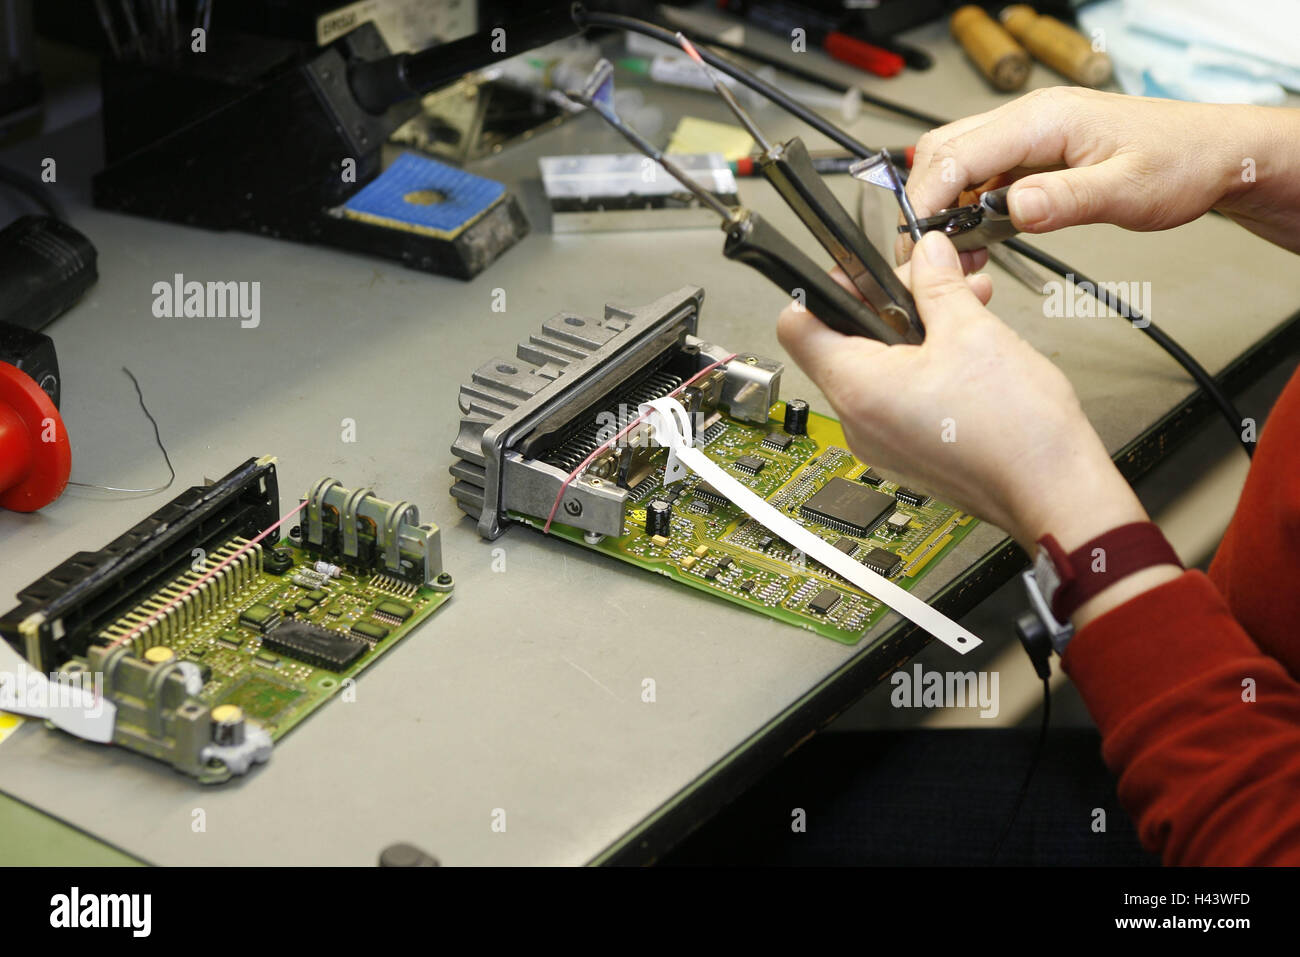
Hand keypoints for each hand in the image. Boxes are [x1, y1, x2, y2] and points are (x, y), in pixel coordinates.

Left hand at [779, 231, 1147, 555]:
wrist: (1052, 492)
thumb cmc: (1015, 430)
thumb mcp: (972, 331)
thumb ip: (938, 284)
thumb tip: (926, 255)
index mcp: (857, 388)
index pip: (796, 326)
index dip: (824, 289)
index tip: (858, 274)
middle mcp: (857, 423)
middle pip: (841, 345)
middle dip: (886, 306)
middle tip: (928, 287)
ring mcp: (880, 443)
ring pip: (875, 371)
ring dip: (912, 335)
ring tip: (961, 315)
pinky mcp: (906, 454)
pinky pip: (896, 400)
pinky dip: (922, 369)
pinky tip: (964, 353)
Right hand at [897, 87, 1299, 260]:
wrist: (1214, 155)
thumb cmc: (1181, 162)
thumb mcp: (1128, 189)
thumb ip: (1066, 199)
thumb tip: (1012, 208)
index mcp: (1044, 119)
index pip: (958, 152)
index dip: (928, 198)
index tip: (917, 240)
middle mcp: (1030, 121)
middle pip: (944, 154)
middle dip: (926, 205)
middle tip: (924, 255)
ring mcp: (1028, 138)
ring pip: (958, 167)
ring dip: (946, 212)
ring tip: (956, 258)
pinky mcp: (1033, 158)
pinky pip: (982, 180)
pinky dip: (968, 214)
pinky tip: (979, 244)